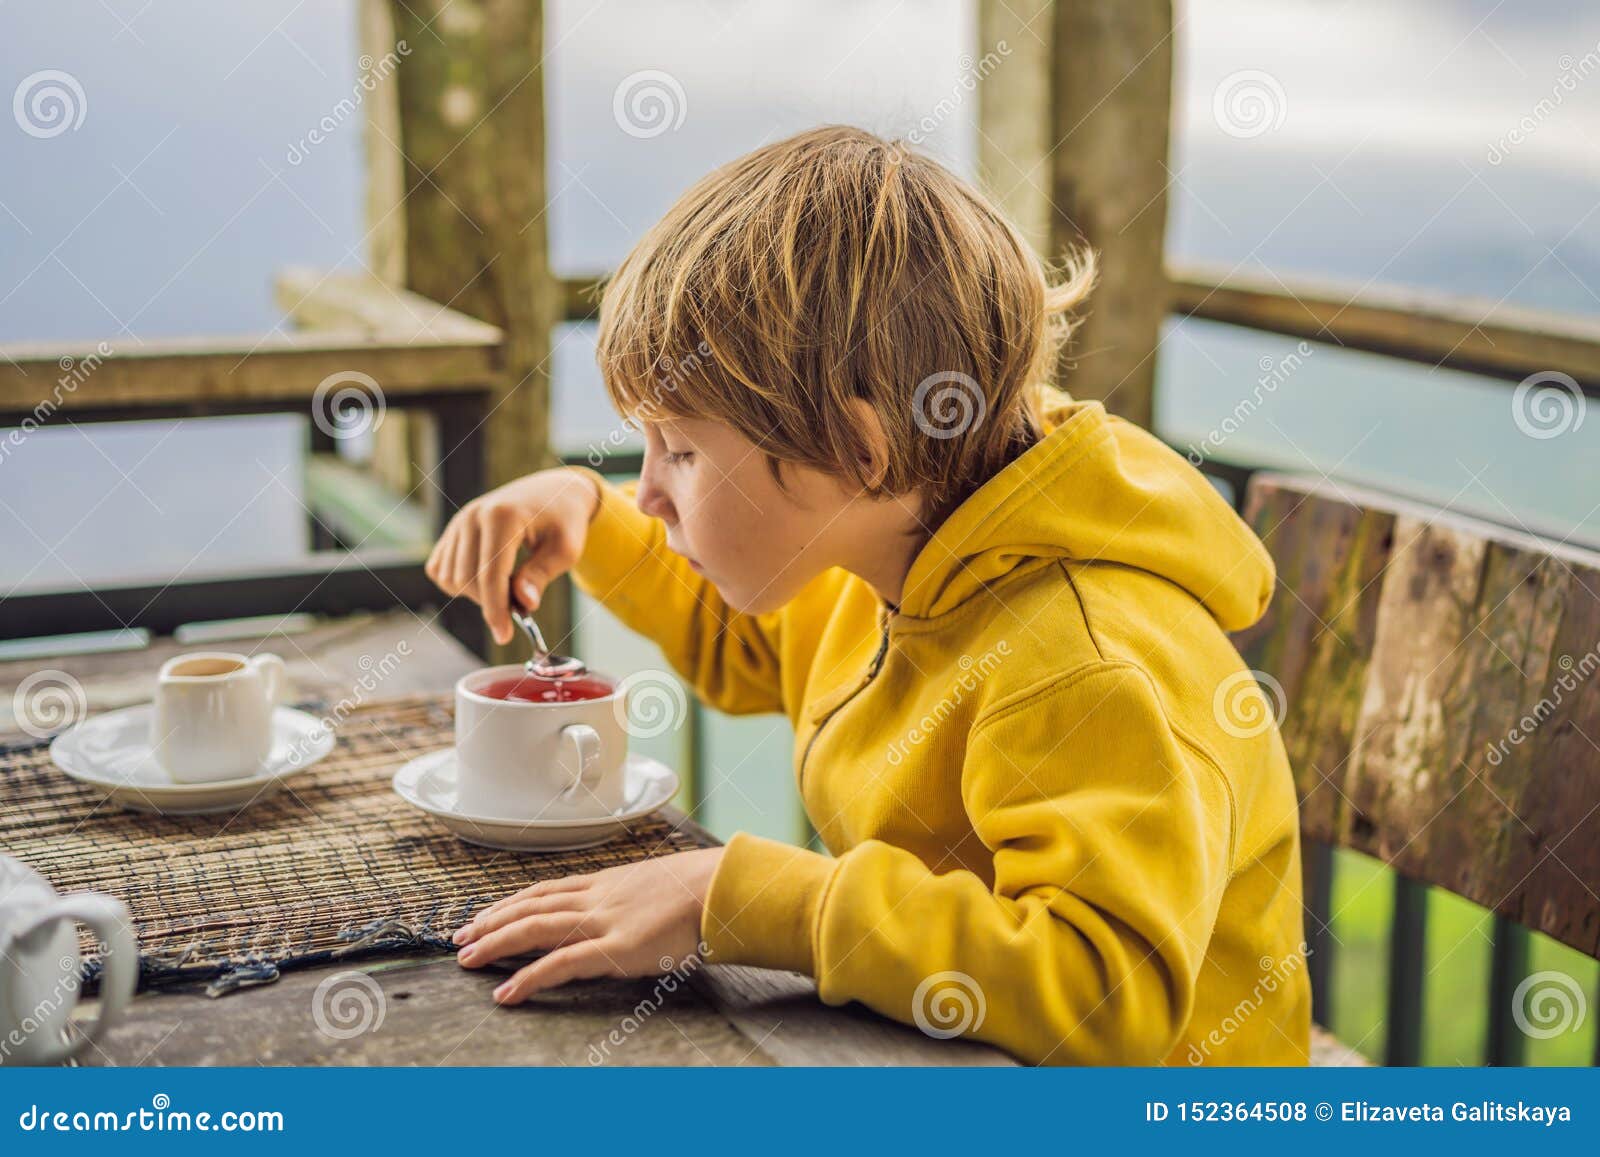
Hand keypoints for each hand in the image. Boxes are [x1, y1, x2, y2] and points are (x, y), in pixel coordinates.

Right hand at [424, 467, 601, 645]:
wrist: (553, 493)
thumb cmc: (563, 522)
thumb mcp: (565, 550)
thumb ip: (541, 575)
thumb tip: (524, 605)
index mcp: (503, 516)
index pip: (491, 575)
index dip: (496, 610)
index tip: (505, 636)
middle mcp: (473, 515)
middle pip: (468, 580)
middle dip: (491, 603)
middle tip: (521, 603)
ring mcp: (459, 521)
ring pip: (451, 578)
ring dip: (476, 595)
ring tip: (508, 586)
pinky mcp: (452, 530)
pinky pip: (440, 570)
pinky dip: (459, 584)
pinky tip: (487, 580)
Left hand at [451, 848, 723, 1004]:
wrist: (720, 886)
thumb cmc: (699, 888)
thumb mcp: (656, 885)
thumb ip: (633, 898)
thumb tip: (630, 911)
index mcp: (605, 882)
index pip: (544, 890)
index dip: (510, 902)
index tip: (485, 913)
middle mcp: (596, 898)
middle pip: (530, 906)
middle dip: (491, 922)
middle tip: (460, 938)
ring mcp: (602, 921)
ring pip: (534, 928)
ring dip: (495, 942)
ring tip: (467, 959)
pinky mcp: (614, 948)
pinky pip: (560, 963)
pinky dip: (528, 977)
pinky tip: (506, 991)